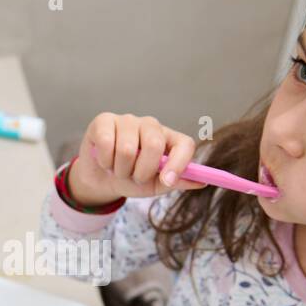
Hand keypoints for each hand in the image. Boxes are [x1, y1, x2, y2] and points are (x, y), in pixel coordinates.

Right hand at [68, 112, 208, 205]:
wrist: (102, 181)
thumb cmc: (132, 179)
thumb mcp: (156, 185)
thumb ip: (178, 181)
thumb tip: (202, 182)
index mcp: (168, 139)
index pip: (184, 144)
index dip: (179, 163)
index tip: (167, 181)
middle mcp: (150, 125)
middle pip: (154, 144)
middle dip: (142, 171)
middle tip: (135, 178)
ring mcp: (127, 120)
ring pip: (127, 149)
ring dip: (121, 170)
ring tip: (118, 170)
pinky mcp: (104, 120)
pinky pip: (107, 142)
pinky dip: (105, 161)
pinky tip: (104, 160)